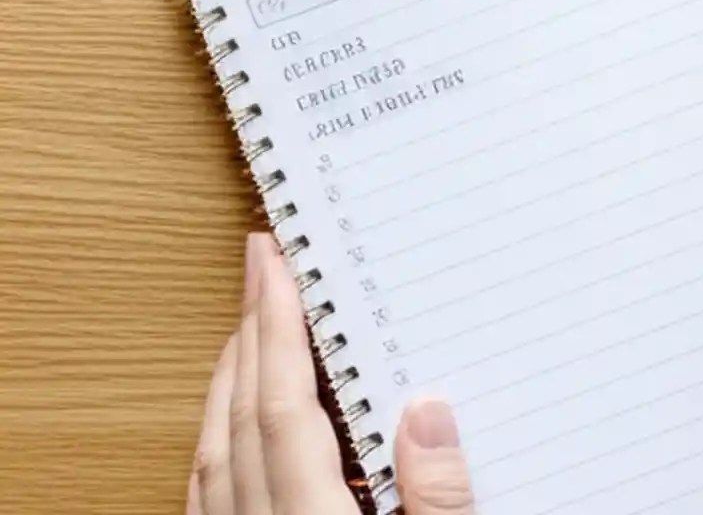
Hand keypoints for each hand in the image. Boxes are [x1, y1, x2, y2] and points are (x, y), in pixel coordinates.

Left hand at [187, 233, 475, 514]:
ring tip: (250, 326)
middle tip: (261, 267)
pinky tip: (232, 425)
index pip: (285, 409)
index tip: (275, 266)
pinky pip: (208, 494)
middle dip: (253, 332)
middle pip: (242, 418)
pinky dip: (219, 441)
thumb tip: (429, 415)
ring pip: (215, 453)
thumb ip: (439, 499)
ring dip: (232, 380)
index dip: (278, 329)